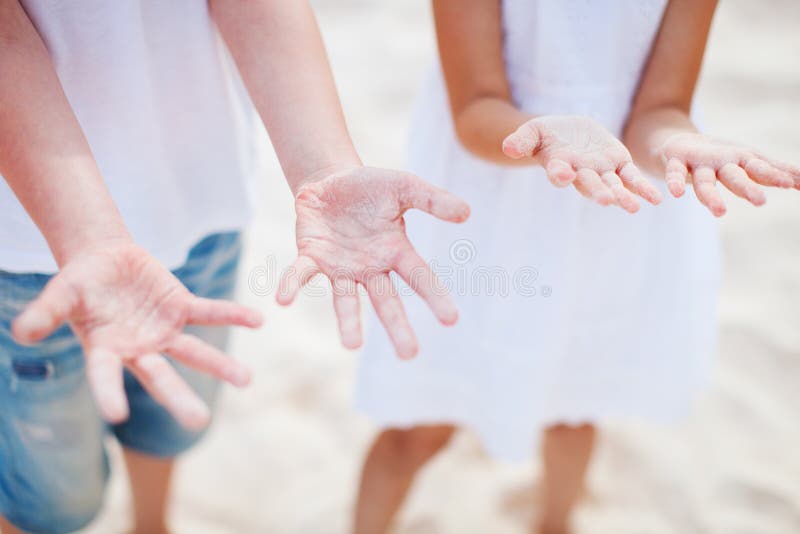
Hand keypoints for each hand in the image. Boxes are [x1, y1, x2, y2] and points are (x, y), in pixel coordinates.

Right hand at [12, 240, 262, 429]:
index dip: (109, 394)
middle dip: (179, 397)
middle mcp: (139, 348)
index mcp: (106, 350)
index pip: (106, 377)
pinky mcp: (181, 307)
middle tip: (200, 421)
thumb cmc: (79, 284)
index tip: (116, 417)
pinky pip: (208, 312)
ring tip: (247, 380)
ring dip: (219, 364)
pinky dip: (231, 315)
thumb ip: (46, 313)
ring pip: (193, 351)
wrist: (104, 260)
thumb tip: (20, 332)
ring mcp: (164, 330)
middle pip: (160, 376)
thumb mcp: (61, 294)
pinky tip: (257, 320)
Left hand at [276, 165, 469, 359]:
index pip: (420, 277)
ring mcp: (341, 267)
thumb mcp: (405, 186)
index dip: (435, 297)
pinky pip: (303, 273)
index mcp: (396, 251)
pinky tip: (283, 300)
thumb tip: (467, 213)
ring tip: (352, 346)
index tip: (451, 320)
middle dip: (397, 327)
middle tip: (409, 355)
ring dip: (348, 321)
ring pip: (346, 299)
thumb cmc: (372, 188)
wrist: (330, 181)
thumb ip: (432, 200)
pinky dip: (293, 286)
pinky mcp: (312, 257)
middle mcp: (371, 268)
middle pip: (387, 301)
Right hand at [502, 115, 662, 212]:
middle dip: (597, 192)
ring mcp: (600, 171)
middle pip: (588, 184)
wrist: (567, 131)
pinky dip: (643, 189)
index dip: (560, 174)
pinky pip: (632, 178)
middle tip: (605, 201)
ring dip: (622, 197)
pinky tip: (656, 199)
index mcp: (558, 166)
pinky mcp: (618, 164)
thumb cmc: (545, 134)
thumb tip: (506, 147)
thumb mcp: (531, 132)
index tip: (562, 175)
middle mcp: (580, 174)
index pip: (558, 172)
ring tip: (633, 208)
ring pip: (612, 186)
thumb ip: (521, 140)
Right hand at [659, 132, 799, 216]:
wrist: (678, 143)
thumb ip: (773, 171)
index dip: (773, 175)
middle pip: (734, 175)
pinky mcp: (673, 162)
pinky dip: (673, 182)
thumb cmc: (719, 157)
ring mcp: (696, 162)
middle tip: (760, 202)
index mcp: (739, 160)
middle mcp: (719, 161)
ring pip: (703, 181)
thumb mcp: (747, 162)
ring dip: (710, 195)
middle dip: (746, 187)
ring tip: (720, 212)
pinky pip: (673, 173)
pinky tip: (675, 194)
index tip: (790, 184)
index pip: (758, 168)